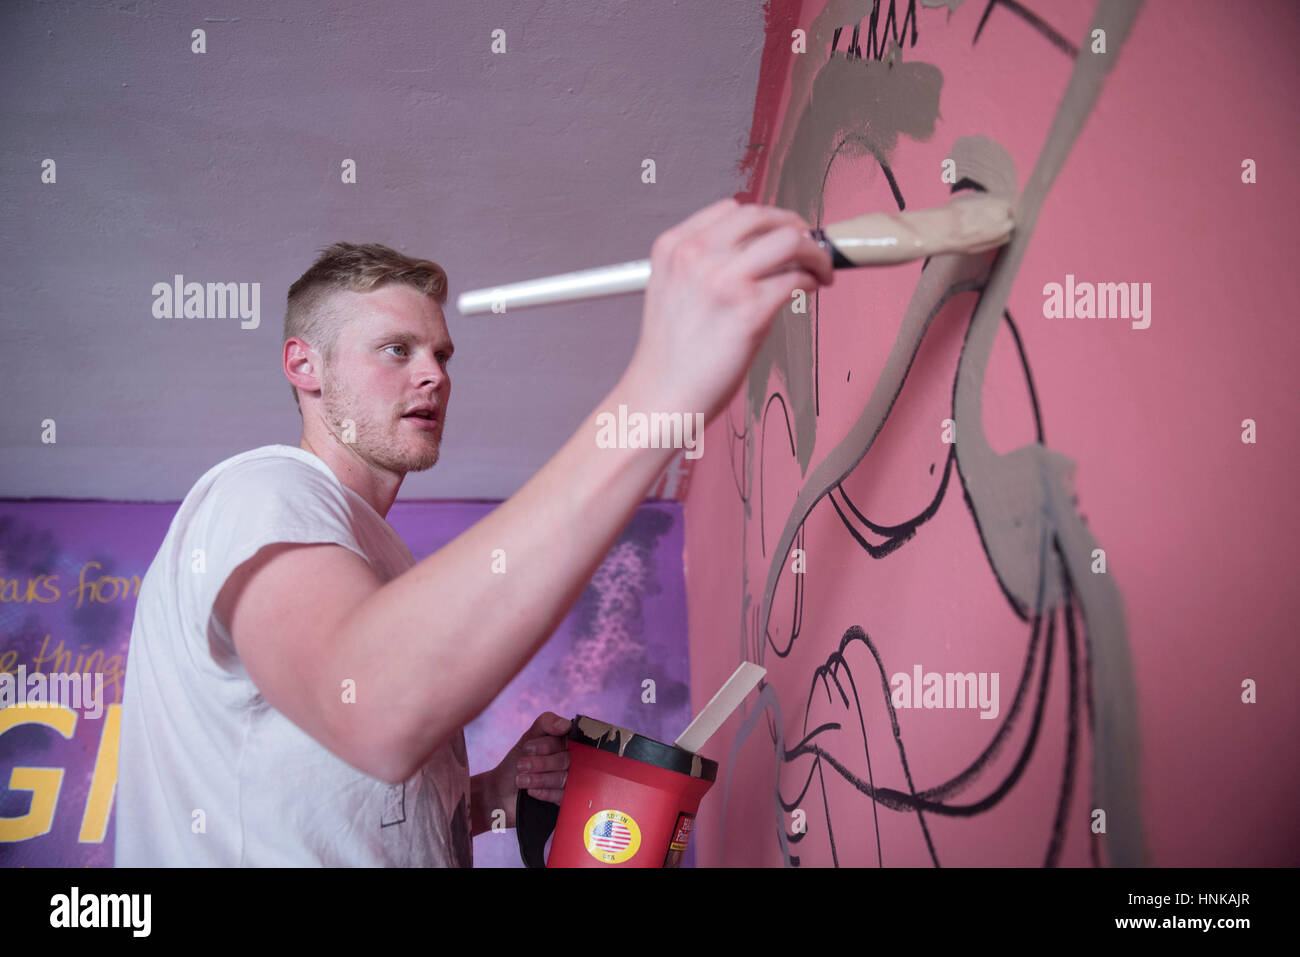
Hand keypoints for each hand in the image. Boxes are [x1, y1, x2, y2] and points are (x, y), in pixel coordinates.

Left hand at [490, 712, 570, 827]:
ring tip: (520, 779)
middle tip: (520, 765)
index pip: (568, 740)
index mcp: (567, 742)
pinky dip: (545, 792)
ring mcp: (571, 781)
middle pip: (566, 760)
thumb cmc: (517, 761)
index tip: (526, 748)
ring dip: (540, 778)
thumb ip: (547, 723)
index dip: (547, 745)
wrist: (502, 791)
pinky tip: (531, 791)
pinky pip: (563, 796)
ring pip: (564, 778)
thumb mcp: (529, 737)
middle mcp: (572, 761)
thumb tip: (566, 725)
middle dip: (540, 763)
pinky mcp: (566, 799)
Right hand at [629, 198, 832, 424]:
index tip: (779, 231)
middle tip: (809, 243)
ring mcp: (723, 279)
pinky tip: (811, 290)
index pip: (730, 209)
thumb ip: (703, 264)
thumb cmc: (669, 356)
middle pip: (762, 216)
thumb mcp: (670, 290)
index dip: (763, 219)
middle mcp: (696, 255)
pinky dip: (812, 281)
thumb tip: (758, 255)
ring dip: (814, 251)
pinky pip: (796, 279)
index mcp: (673, 247)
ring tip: (820, 268)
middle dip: (794, 226)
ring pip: (789, 240)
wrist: (660, 396)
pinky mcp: (749, 309)